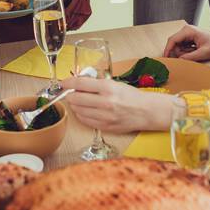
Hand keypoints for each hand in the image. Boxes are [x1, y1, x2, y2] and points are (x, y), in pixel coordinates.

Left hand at [58, 75, 177, 132]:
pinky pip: (85, 120)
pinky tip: (86, 111)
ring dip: (75, 105)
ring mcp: (105, 116)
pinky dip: (82, 115)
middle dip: (70, 95)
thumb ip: (96, 84)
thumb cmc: (131, 96)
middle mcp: (105, 102)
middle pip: (75, 98)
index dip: (67, 82)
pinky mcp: (105, 126)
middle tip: (71, 93)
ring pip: (78, 110)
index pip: (80, 83)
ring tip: (80, 102)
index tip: (63, 83)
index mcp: (108, 87)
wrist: (146, 111)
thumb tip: (77, 83)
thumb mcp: (115, 83)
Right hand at [163, 25, 209, 61]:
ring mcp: (188, 34)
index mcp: (189, 30)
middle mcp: (187, 30)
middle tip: (190, 57)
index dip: (167, 50)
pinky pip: (183, 47)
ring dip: (184, 53)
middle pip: (174, 44)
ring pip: (178, 46)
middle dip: (179, 52)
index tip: (165, 58)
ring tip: (196, 53)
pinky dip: (187, 52)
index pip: (172, 40)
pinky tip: (196, 52)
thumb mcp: (204, 53)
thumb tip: (179, 60)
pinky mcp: (190, 38)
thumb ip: (190, 57)